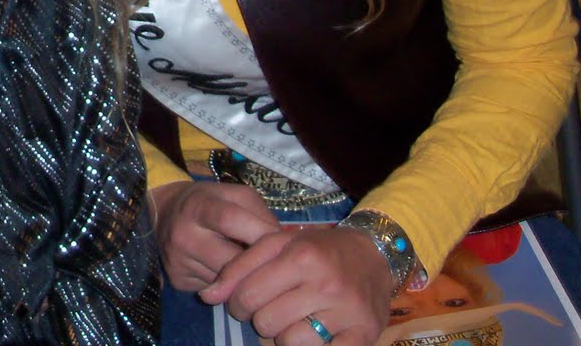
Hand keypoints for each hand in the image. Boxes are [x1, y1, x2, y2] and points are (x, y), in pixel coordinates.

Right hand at [147, 179, 279, 290]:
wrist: (165, 213)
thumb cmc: (209, 202)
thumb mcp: (234, 195)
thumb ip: (259, 213)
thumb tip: (281, 244)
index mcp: (198, 206)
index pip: (231, 220)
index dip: (259, 232)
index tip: (281, 242)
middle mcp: (183, 234)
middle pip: (231, 260)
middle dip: (257, 264)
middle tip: (274, 264)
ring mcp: (178, 260)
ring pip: (225, 281)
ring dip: (245, 277)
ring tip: (252, 267)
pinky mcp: (177, 280)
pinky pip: (214, 291)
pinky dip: (228, 285)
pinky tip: (230, 273)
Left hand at [201, 224, 392, 345]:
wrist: (374, 255)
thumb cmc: (318, 248)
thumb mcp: (277, 244)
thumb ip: (239, 267)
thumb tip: (206, 296)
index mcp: (301, 257)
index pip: (248, 295)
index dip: (237, 302)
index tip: (244, 301)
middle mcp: (325, 284)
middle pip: (266, 322)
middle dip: (261, 318)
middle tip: (273, 308)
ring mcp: (347, 312)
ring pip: (290, 343)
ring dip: (285, 336)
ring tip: (294, 320)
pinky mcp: (364, 334)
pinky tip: (314, 334)